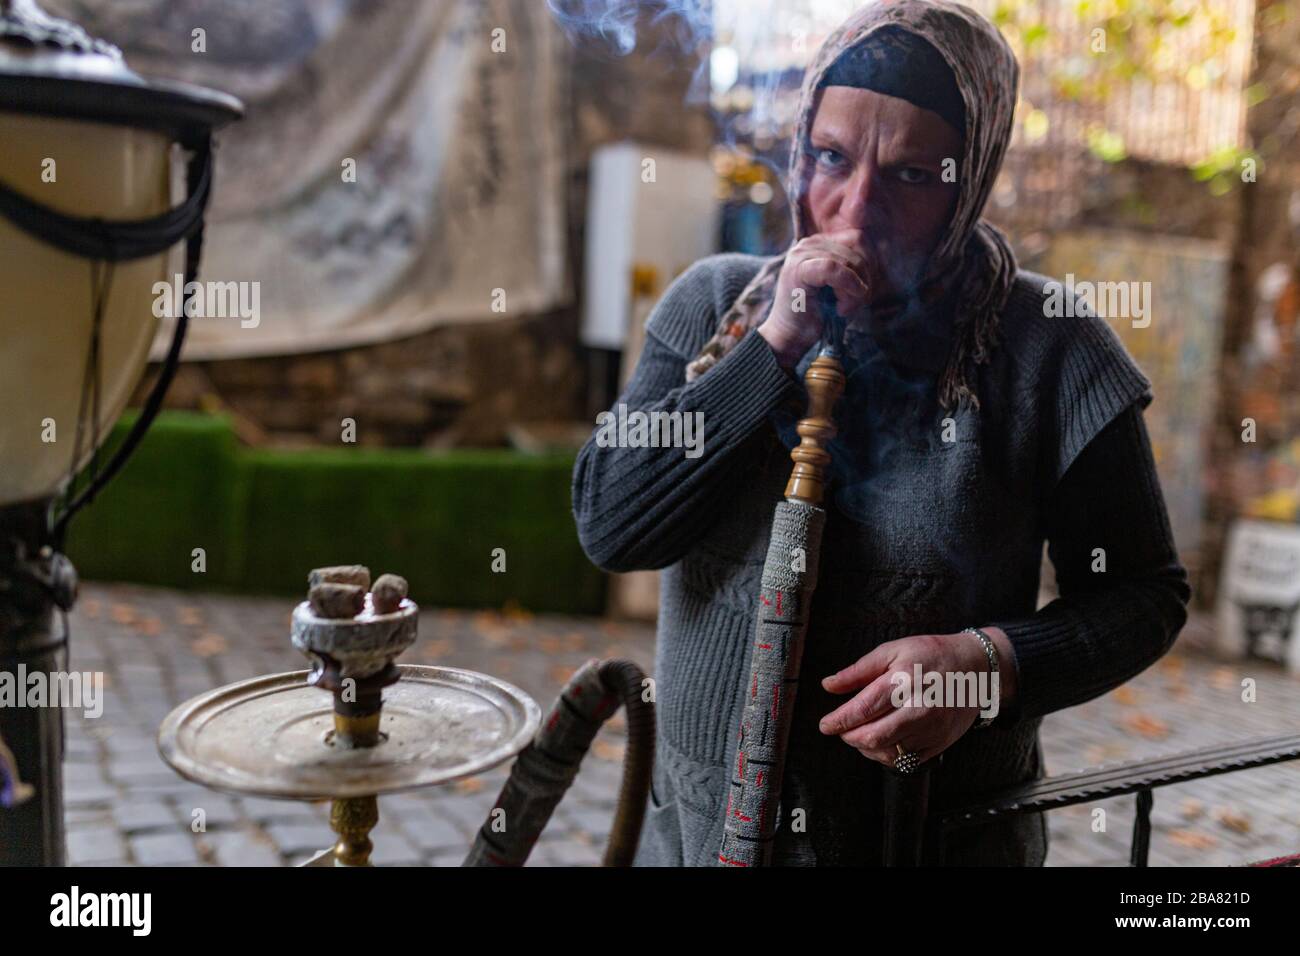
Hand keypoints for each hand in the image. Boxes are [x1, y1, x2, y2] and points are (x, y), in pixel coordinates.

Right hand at [757, 229, 870, 368]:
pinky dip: (847, 288)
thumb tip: (878, 259)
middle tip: (852, 305)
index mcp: (819, 244)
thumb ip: (856, 269)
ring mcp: (801, 254)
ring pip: (849, 261)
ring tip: (842, 308)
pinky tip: (840, 308)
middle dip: (864, 279)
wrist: (790, 338)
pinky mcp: (798, 270)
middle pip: (858, 248)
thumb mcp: (843, 286)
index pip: (858, 240)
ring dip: (855, 289)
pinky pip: (834, 269)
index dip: (870, 266)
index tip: (863, 292)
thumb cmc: (819, 315)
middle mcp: (808, 244)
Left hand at [818, 628, 1013, 767]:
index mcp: (904, 681)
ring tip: (860, 733)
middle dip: (849, 737)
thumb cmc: (931, 655)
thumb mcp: (893, 651)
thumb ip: (859, 670)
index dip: (839, 720)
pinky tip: (881, 741)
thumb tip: (829, 685)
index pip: (864, 709)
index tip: (825, 725)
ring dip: (866, 747)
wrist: (975, 668)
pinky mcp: (940, 744)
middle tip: (841, 729)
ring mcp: (932, 729)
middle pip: (874, 736)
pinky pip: (906, 761)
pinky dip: (887, 755)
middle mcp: (919, 709)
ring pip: (888, 753)